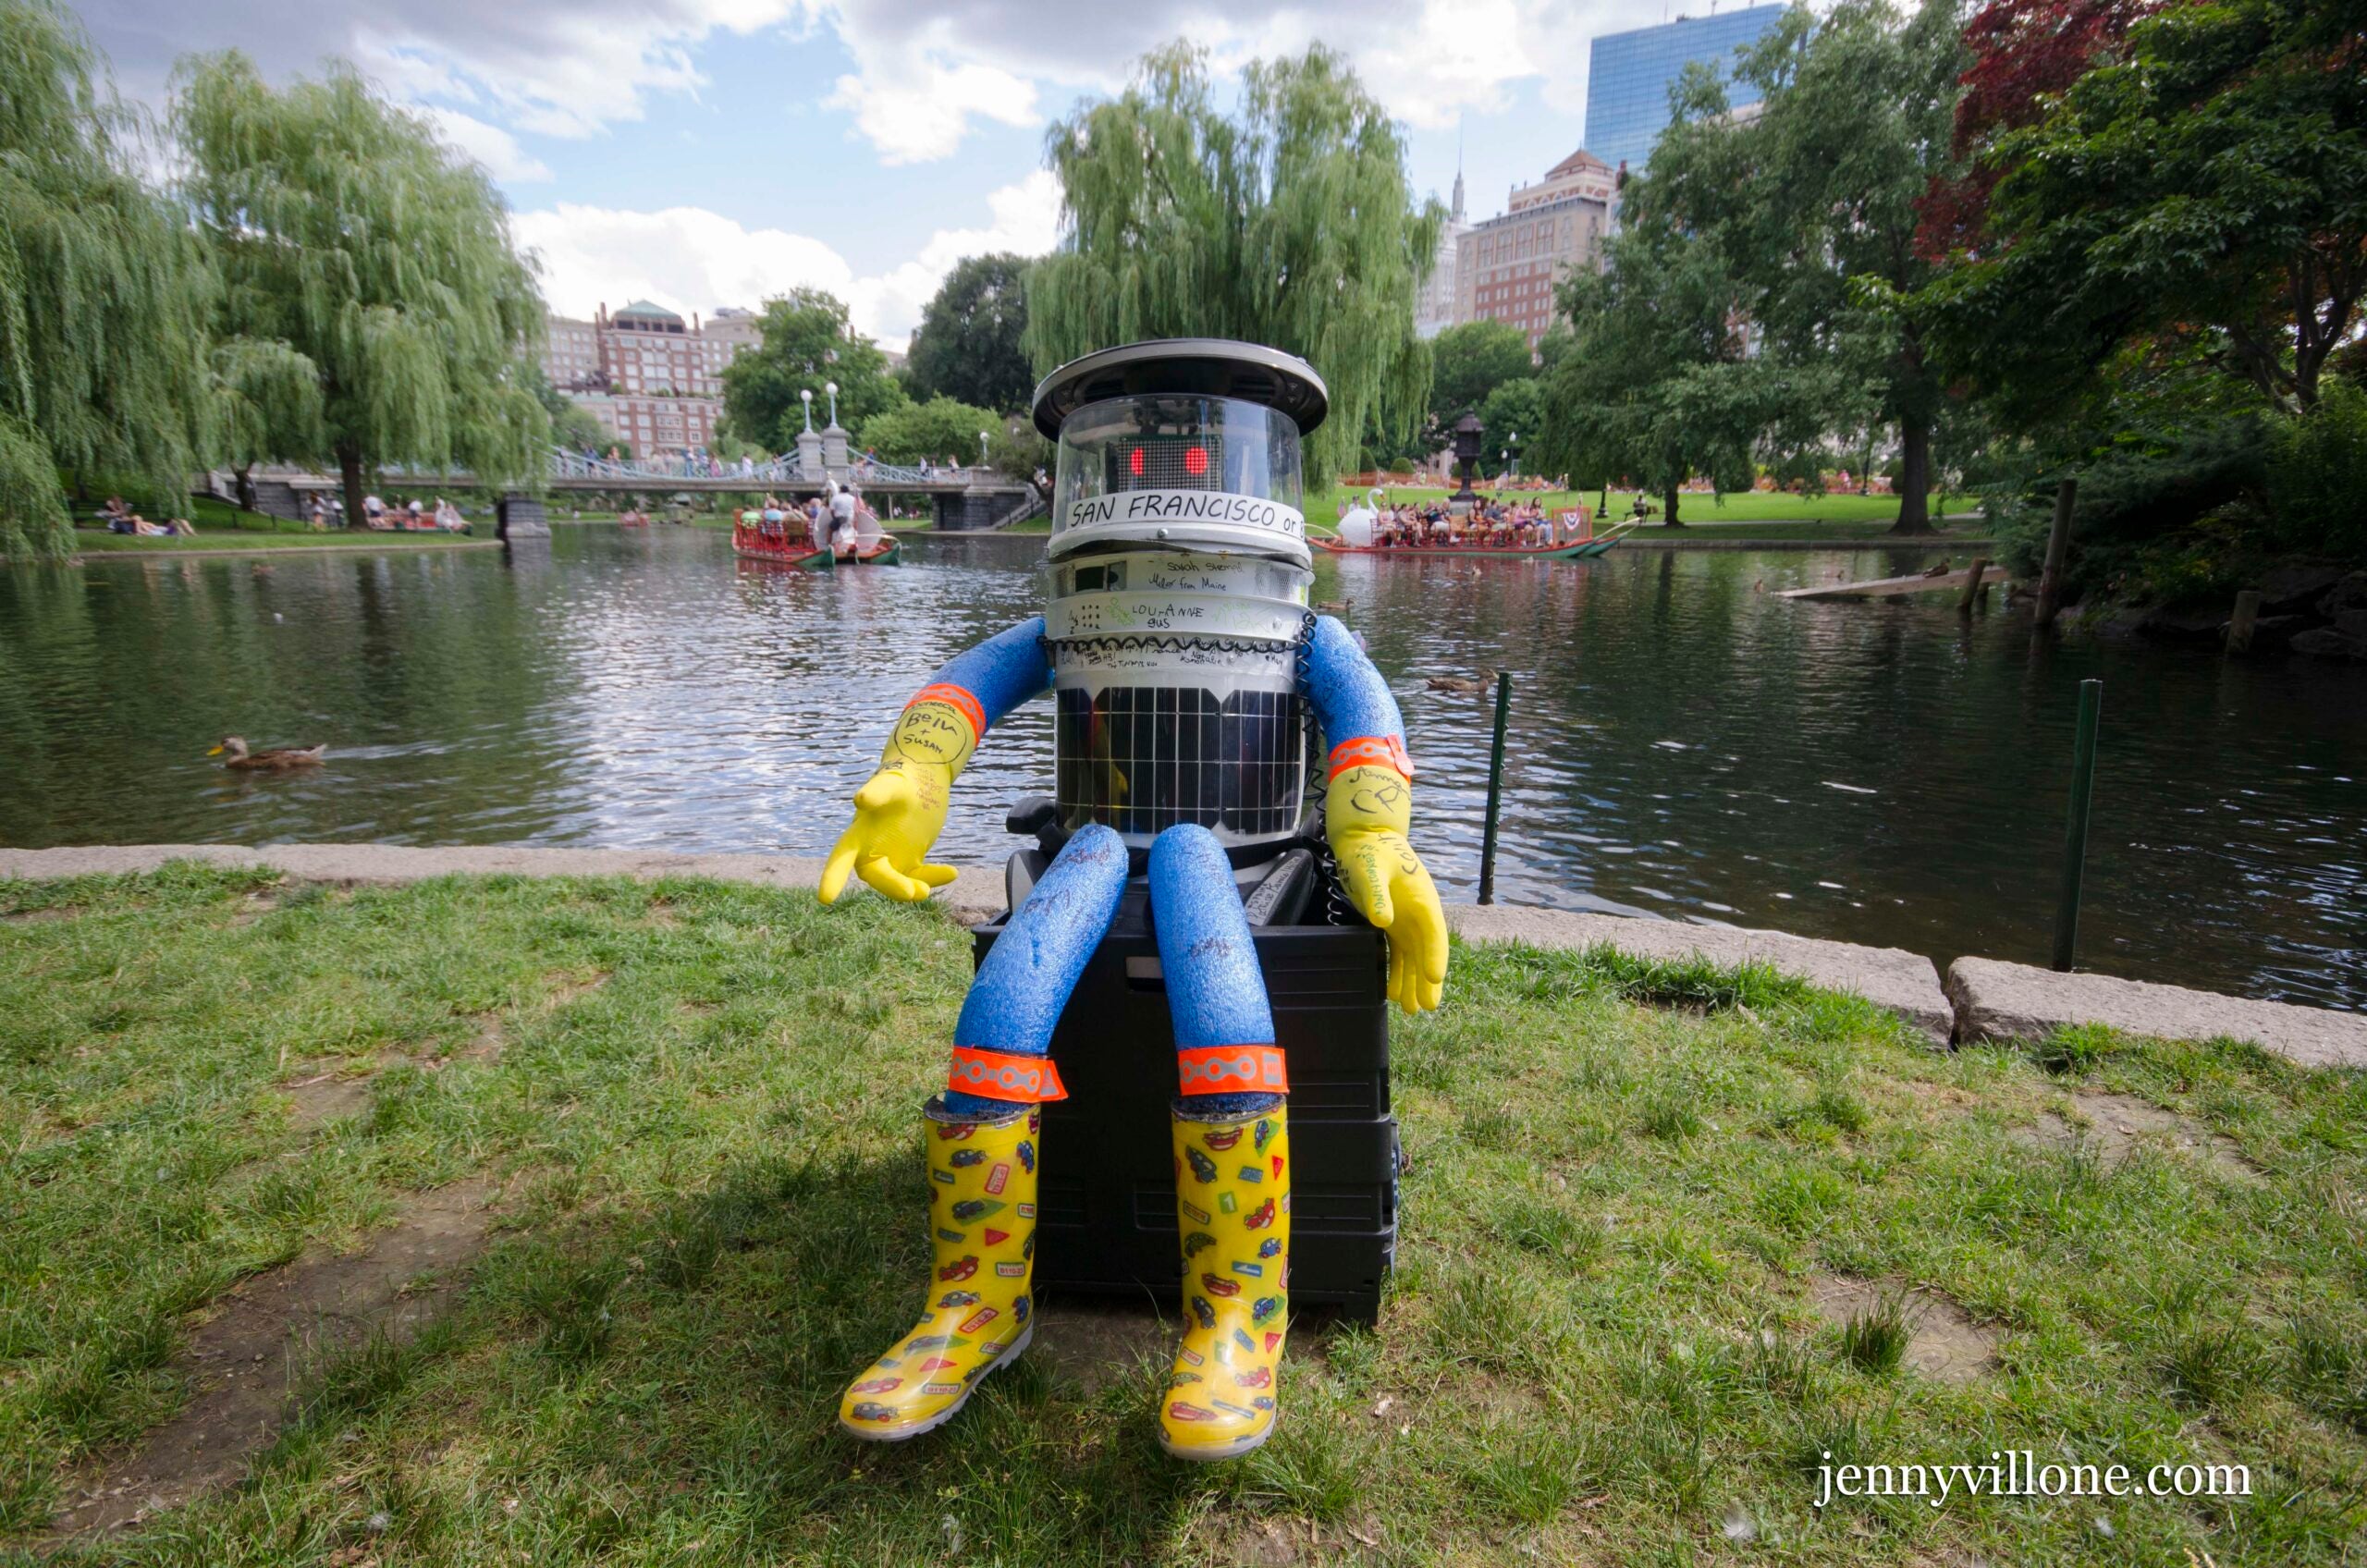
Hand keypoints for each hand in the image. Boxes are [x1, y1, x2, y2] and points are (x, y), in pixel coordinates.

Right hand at [819, 761, 957, 902]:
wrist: (922, 783)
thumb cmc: (899, 780)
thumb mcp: (890, 784)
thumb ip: (876, 793)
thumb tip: (859, 800)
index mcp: (857, 835)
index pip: (840, 858)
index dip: (832, 877)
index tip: (825, 899)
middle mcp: (870, 852)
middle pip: (876, 876)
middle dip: (891, 885)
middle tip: (911, 892)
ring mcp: (892, 860)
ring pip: (899, 882)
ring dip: (914, 887)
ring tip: (926, 890)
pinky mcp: (911, 862)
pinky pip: (920, 876)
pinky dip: (934, 877)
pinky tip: (952, 872)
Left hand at [1326, 764, 1448, 1013]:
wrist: (1364, 839)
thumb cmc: (1370, 850)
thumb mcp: (1372, 867)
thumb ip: (1377, 892)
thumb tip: (1384, 921)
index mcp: (1422, 898)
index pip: (1433, 931)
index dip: (1435, 955)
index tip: (1434, 978)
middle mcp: (1418, 913)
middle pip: (1427, 951)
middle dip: (1427, 979)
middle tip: (1427, 1006)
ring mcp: (1406, 920)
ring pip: (1413, 957)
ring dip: (1412, 981)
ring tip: (1410, 1009)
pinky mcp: (1391, 924)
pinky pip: (1397, 953)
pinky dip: (1396, 972)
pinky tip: (1391, 992)